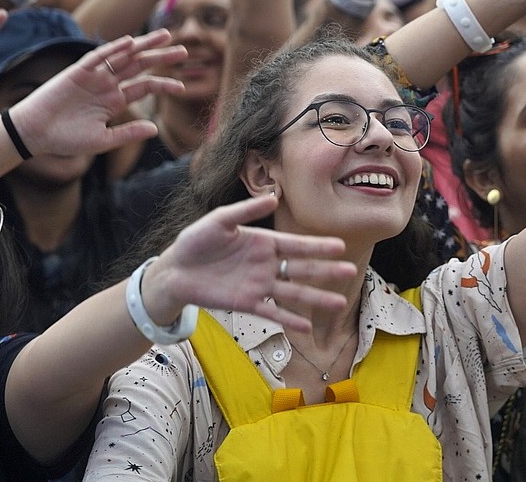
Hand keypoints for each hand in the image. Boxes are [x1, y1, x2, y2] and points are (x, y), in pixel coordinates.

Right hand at [8, 30, 184, 156]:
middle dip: (160, 57)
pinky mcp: (76, 72)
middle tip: (184, 51)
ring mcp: (93, 77)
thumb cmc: (65, 139)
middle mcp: (106, 85)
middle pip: (139, 66)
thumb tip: (155, 129)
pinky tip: (129, 42)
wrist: (35, 135)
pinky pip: (96, 57)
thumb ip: (129, 134)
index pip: (144, 87)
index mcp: (114, 101)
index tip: (182, 87)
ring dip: (143, 45)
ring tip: (165, 36)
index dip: (163, 85)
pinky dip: (111, 49)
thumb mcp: (103, 140)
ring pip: (123, 56)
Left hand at [146, 195, 355, 333]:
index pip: (296, 245)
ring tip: (339, 302)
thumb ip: (245, 210)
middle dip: (326, 270)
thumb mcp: (219, 220)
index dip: (318, 246)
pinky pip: (272, 313)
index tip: (339, 246)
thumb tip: (273, 197)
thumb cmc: (196, 242)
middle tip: (350, 270)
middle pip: (302, 268)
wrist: (175, 271)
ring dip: (315, 297)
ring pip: (293, 292)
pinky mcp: (247, 304)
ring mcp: (259, 285)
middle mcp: (266, 264)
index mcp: (263, 242)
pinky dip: (289, 320)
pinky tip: (307, 327)